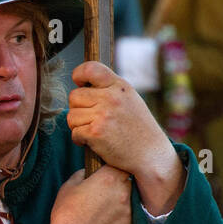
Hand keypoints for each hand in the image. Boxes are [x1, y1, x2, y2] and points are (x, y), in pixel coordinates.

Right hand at [39, 166, 133, 223]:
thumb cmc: (66, 216)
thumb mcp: (68, 187)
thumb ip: (81, 175)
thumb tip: (87, 172)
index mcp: (109, 178)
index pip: (121, 164)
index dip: (115, 168)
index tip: (109, 172)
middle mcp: (123, 193)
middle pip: (130, 181)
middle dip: (121, 184)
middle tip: (107, 191)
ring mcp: (130, 212)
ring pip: (133, 201)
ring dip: (124, 202)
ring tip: (108, 210)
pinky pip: (132, 219)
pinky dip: (124, 219)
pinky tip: (110, 223)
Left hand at [66, 61, 181, 209]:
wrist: (151, 155)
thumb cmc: (138, 129)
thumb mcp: (129, 100)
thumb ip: (109, 90)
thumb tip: (80, 85)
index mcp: (119, 86)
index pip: (91, 68)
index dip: (79, 74)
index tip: (79, 83)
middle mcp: (111, 97)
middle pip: (74, 96)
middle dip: (78, 109)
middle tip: (91, 119)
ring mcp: (103, 114)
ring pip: (71, 116)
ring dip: (78, 126)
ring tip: (94, 131)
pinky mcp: (96, 132)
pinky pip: (74, 133)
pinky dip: (80, 140)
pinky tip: (94, 142)